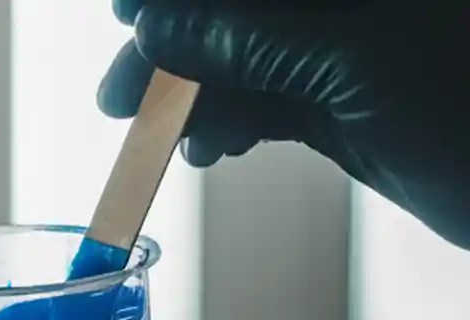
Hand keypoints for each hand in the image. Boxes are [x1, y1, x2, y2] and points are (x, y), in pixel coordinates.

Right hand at [98, 0, 469, 248]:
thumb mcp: (356, 64)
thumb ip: (249, 40)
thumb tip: (156, 27)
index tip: (125, 14)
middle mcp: (342, 7)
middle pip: (231, 14)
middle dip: (174, 52)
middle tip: (122, 101)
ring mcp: (341, 47)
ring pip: (238, 59)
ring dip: (194, 99)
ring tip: (173, 141)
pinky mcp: (339, 95)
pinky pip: (259, 98)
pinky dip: (226, 123)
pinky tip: (212, 148)